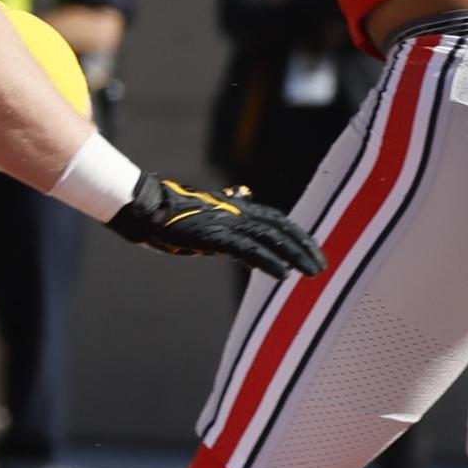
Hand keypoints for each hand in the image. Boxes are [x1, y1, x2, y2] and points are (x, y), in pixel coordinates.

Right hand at [110, 176, 326, 278]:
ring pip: (271, 240)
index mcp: (239, 209)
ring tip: (312, 272)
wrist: (147, 207)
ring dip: (294, 256)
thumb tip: (240, 193)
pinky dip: (268, 261)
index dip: (298, 235)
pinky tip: (283, 274)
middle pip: (281, 230)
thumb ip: (228, 203)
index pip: (278, 221)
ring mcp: (228, 224)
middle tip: (321, 265)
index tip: (313, 250)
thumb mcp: (208, 206)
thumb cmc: (173, 209)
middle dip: (304, 247)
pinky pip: (248, 250)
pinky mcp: (216, 236)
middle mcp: (239, 214)